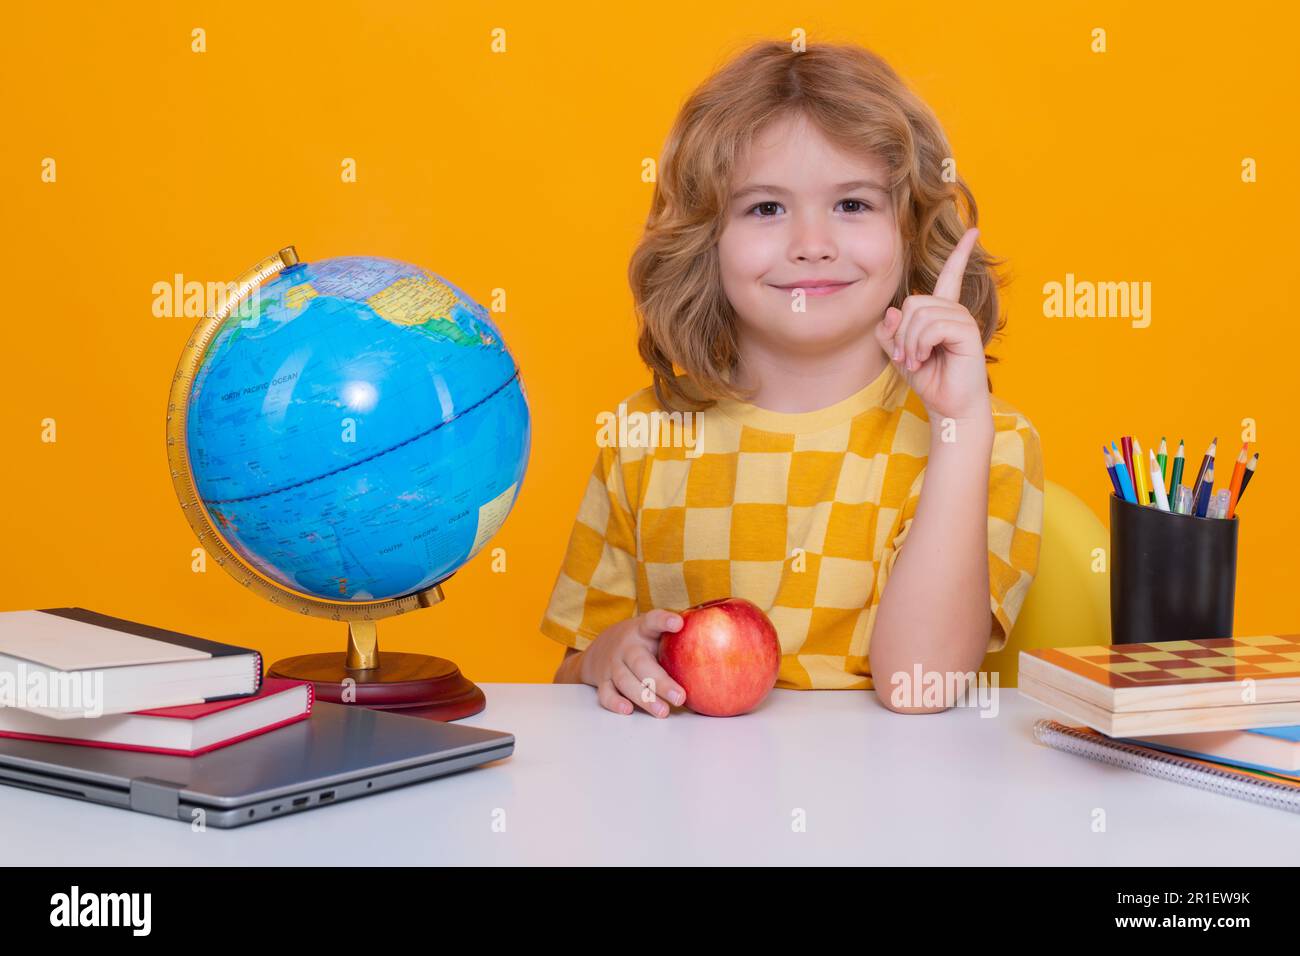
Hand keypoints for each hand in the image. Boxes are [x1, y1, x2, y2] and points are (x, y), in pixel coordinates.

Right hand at [578, 609, 687, 717]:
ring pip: (625, 681)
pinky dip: (615, 702)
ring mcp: (613, 664)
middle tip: (680, 697)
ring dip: (644, 697)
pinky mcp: (603, 681)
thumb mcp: (655, 633)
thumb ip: (679, 638)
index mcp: (642, 630)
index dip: (664, 620)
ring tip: (663, 711)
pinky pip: (606, 693)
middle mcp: (626, 646)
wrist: (601, 649)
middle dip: (660, 681)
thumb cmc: (642, 643)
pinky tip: (628, 710)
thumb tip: (725, 647)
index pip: (653, 620)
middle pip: (640, 663)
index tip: (679, 623)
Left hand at [874, 227, 990, 421]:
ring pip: (920, 314)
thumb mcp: (899, 354)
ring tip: (917, 360)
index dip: (960, 254)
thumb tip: (893, 311)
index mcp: (943, 312)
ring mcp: (963, 320)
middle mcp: (955, 312)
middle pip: (913, 302)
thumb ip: (889, 331)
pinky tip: (926, 359)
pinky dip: (921, 345)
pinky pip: (932, 326)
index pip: (950, 276)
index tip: (974, 231)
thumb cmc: (929, 380)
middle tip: (908, 358)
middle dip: (902, 333)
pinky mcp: (967, 332)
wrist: (949, 406)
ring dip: (910, 342)